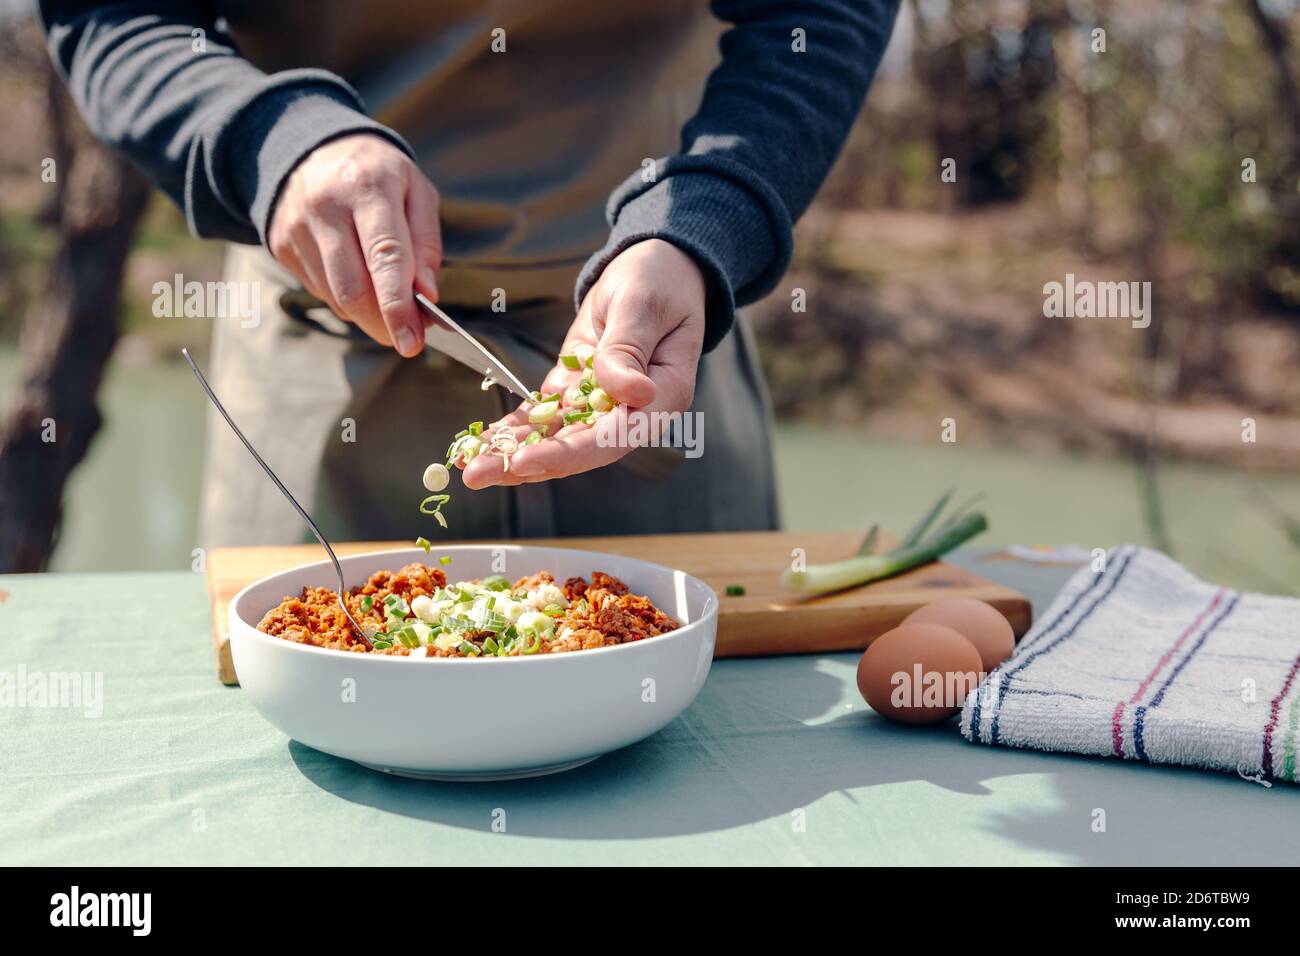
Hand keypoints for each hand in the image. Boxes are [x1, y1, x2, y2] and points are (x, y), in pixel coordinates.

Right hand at [267, 134, 440, 356]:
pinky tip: (356, 276)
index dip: (398, 306)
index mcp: (367, 187)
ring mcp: (296, 227)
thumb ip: (426, 243)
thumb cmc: (377, 174)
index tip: (412, 342)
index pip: (385, 256)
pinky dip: (345, 298)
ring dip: (367, 313)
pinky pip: (319, 291)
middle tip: (407, 338)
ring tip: (386, 299)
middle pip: (353, 289)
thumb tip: (427, 295)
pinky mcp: (281, 245)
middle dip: (383, 324)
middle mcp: (325, 207)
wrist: (311, 146)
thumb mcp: (416, 191)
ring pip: (335, 297)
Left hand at [462, 238, 706, 487]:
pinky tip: (480, 442)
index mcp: (661, 396)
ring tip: (469, 465)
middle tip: (477, 475)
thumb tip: (630, 393)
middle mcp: (631, 412)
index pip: (611, 439)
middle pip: (576, 449)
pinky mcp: (575, 389)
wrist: (657, 268)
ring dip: (510, 453)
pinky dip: (513, 429)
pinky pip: (542, 416)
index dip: (566, 454)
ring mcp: (600, 404)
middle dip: (525, 464)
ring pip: (553, 437)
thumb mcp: (644, 305)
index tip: (525, 461)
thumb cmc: (661, 282)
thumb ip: (628, 349)